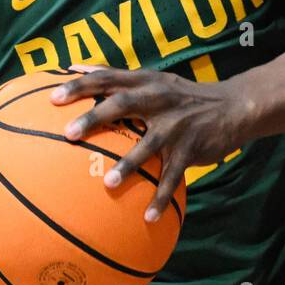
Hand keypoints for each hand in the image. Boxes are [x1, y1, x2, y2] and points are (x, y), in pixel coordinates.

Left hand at [51, 65, 252, 220]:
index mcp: (145, 81)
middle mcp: (158, 98)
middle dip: (95, 117)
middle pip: (123, 103)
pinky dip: (161, 197)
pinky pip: (174, 175)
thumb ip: (116, 77)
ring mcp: (176, 123)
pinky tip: (147, 217)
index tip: (52, 97)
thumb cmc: (181, 95)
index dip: (80, 85)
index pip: (107, 77)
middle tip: (69, 134)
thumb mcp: (152, 79)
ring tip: (108, 183)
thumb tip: (75, 67)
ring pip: (149, 144)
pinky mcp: (192, 147)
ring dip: (128, 164)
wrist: (232, 106)